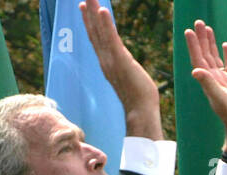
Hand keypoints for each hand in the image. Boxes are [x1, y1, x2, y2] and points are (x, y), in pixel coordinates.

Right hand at [80, 0, 161, 138]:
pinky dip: (106, 25)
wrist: (141, 112)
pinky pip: (111, 39)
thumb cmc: (140, 99)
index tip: (85, 7)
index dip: (90, 22)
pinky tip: (102, 10)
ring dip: (94, 13)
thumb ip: (126, 69)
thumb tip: (128, 67)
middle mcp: (105, 60)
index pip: (97, 39)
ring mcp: (111, 60)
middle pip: (94, 32)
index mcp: (107, 64)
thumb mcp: (131, 78)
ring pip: (100, 33)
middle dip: (89, 13)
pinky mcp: (120, 61)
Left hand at [185, 20, 226, 153]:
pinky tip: (225, 45)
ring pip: (216, 58)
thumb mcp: (221, 99)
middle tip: (198, 22)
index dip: (193, 45)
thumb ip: (209, 84)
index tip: (189, 31)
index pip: (198, 60)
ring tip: (208, 29)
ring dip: (211, 44)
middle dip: (201, 39)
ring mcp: (226, 83)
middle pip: (205, 56)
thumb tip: (196, 71)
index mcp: (209, 83)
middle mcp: (215, 81)